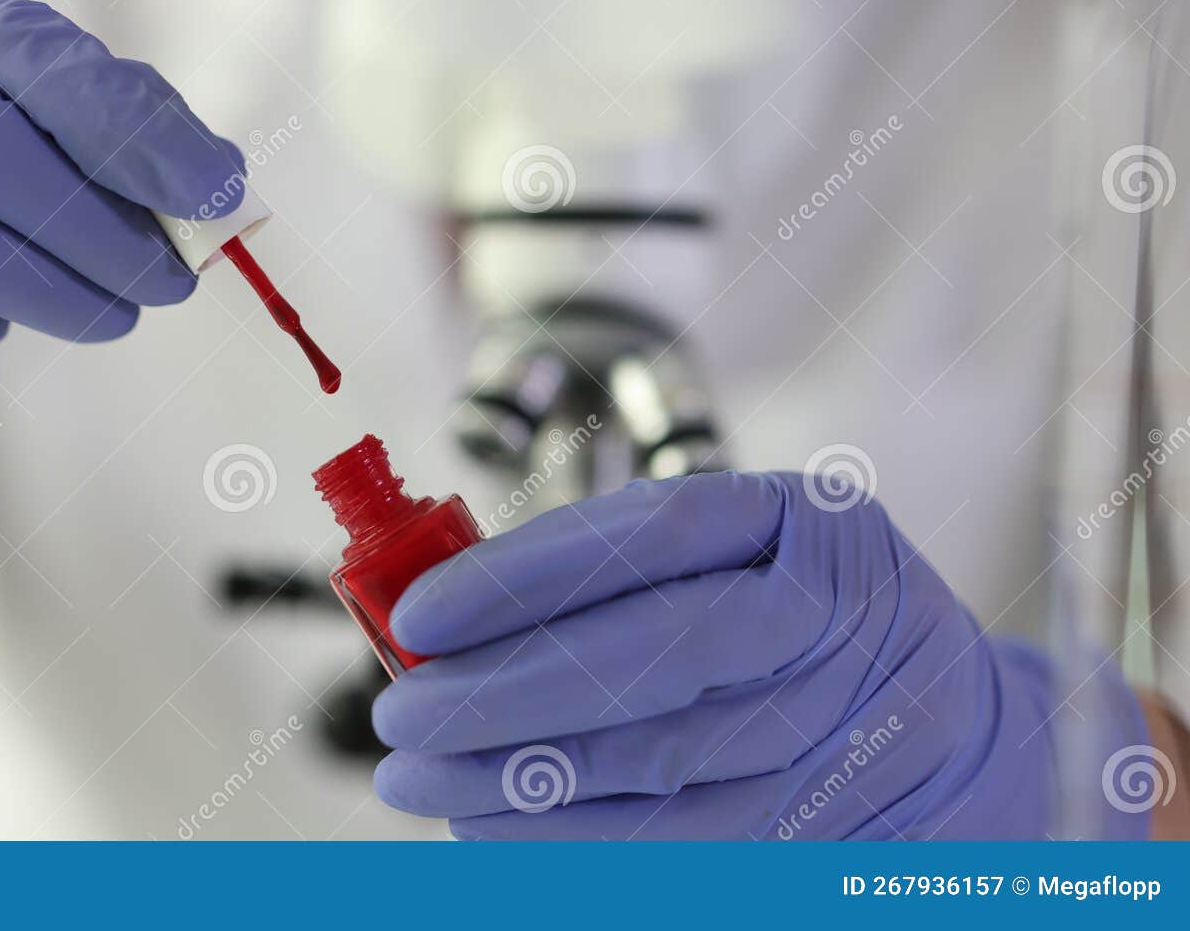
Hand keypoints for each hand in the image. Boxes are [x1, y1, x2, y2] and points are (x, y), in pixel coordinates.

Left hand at [372, 471, 1149, 838]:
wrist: (969, 736)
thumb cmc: (801, 635)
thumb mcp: (735, 571)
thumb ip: (610, 586)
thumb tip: (440, 626)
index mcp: (808, 521)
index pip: (651, 534)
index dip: (525, 576)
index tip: (421, 616)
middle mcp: (847, 614)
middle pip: (657, 655)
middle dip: (508, 693)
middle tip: (402, 721)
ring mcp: (863, 726)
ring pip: (669, 764)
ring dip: (528, 784)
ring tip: (431, 786)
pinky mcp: (851, 823)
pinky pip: (696, 849)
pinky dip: (585, 849)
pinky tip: (504, 837)